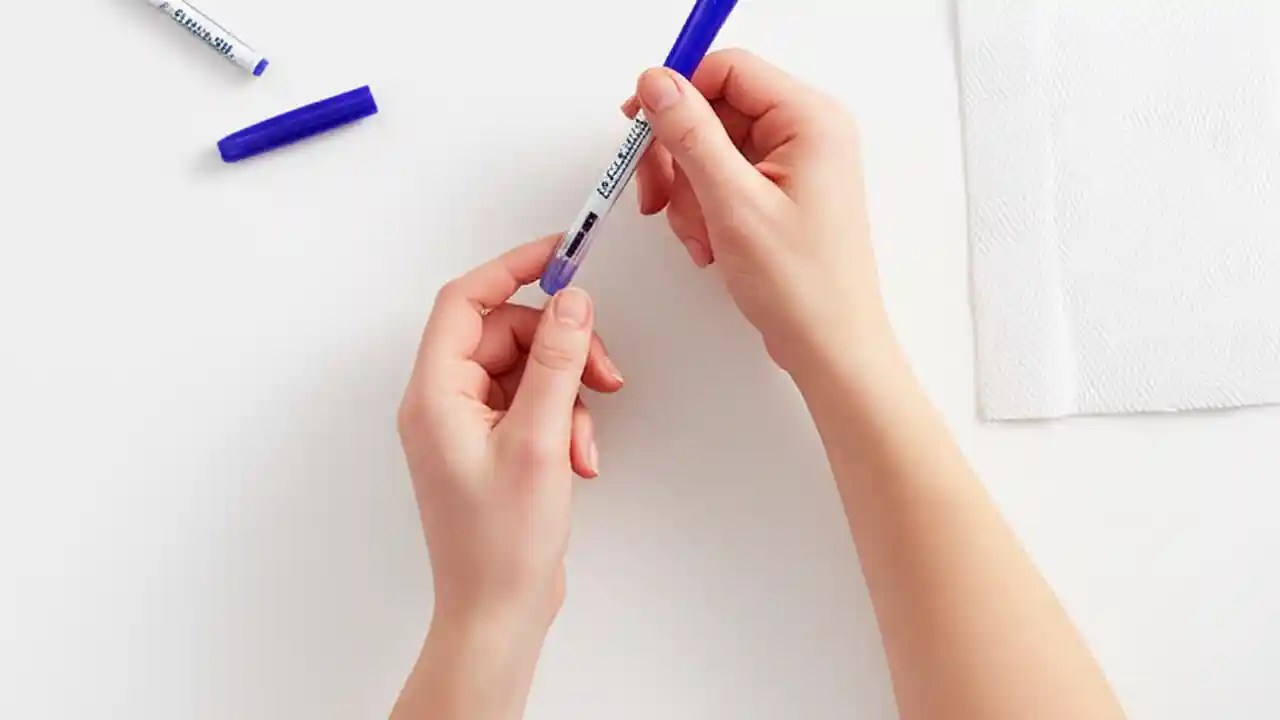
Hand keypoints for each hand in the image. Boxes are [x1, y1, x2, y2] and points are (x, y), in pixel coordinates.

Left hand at [397, 235, 623, 627]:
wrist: (497, 611)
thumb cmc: (500, 543)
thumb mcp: (538, 440)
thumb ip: (556, 363)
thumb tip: (572, 302)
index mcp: (435, 393)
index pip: (465, 301)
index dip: (512, 269)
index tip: (560, 255)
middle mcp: (444, 402)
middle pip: (507, 334)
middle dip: (561, 349)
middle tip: (602, 372)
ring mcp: (469, 426)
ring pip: (527, 370)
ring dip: (567, 395)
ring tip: (582, 443)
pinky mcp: (493, 446)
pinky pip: (532, 405)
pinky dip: (562, 422)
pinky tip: (577, 461)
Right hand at [626, 50, 892, 377]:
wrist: (830, 346)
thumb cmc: (802, 285)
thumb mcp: (733, 203)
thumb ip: (691, 135)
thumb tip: (658, 84)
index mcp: (810, 120)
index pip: (728, 69)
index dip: (677, 92)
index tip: (638, 125)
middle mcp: (807, 131)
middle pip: (714, 110)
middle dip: (677, 156)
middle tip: (656, 197)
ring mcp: (795, 162)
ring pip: (711, 148)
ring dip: (688, 191)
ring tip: (698, 236)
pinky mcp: (781, 190)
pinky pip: (724, 177)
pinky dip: (703, 207)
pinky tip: (710, 243)